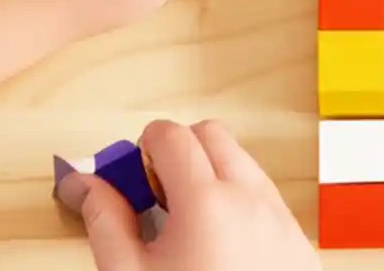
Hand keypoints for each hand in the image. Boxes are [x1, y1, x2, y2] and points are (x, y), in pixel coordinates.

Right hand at [58, 120, 319, 270]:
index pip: (170, 134)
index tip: (129, 182)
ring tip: (185, 232)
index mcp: (206, 199)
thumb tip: (85, 181)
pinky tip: (219, 250)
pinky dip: (239, 203)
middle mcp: (251, 197)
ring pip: (242, 163)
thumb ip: (106, 220)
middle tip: (155, 201)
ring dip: (210, 176)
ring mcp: (281, 216)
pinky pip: (266, 196)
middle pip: (211, 135)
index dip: (141, 150)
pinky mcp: (298, 239)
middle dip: (178, 153)